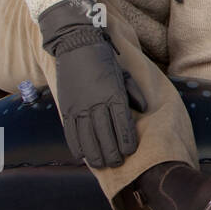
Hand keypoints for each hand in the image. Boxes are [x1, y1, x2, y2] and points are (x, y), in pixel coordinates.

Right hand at [38, 0, 146, 168]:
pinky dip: (76, 145)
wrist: (77, 45)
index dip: (126, 141)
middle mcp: (97, 103)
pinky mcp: (67, 105)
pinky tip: (82, 155)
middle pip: (105, 135)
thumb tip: (143, 111)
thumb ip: (134, 94)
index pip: (123, 125)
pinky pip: (71, 131)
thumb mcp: (124, 75)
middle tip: (117, 164)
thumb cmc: (105, 60)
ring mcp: (80, 106)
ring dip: (95, 153)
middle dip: (112, 152)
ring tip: (102, 164)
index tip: (130, 152)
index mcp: (114, 95)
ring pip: (87, 137)